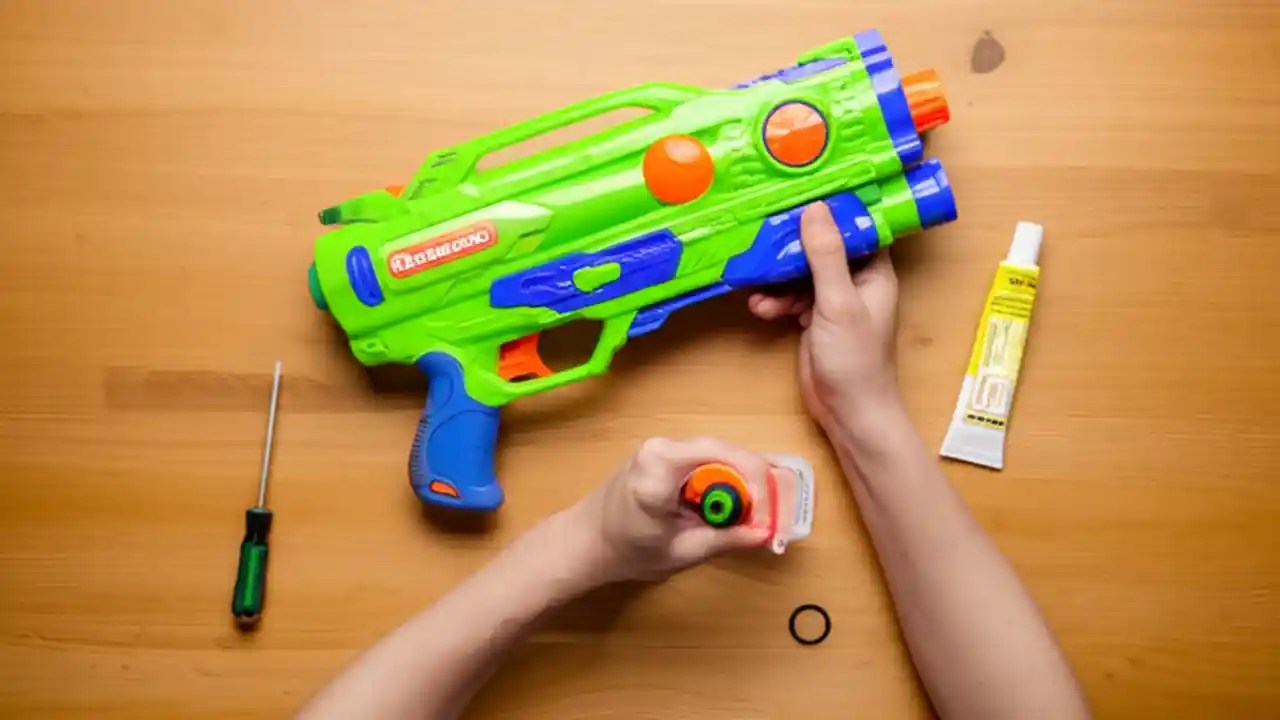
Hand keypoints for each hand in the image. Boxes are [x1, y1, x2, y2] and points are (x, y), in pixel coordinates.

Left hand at [571, 436, 771, 583]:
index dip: (756, 485)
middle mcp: (662, 445)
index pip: (726, 457)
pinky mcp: (665, 454)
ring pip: (721, 454)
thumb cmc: (625, 550)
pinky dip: (727, 479)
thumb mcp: (679, 551)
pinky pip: (707, 459)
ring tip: (757, 514)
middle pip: (727, 452)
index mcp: (661, 465)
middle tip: (769, 517)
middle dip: (755, 484)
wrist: (585, 541)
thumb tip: (765, 533)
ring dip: (743, 482)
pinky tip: (738, 503)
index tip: (764, 520)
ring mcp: (663, 445)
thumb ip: (723, 539)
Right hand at [748, 202, 901, 434]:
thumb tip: (814, 207)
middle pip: (823, 246)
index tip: (803, 190)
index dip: (833, 208)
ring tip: (756, 281)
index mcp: (875, 271)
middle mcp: (856, 280)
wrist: (849, 413)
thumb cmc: (855, 359)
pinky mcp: (814, 319)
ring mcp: (834, 300)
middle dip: (793, 242)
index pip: (857, 227)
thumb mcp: (838, 302)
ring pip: (802, 272)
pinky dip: (775, 300)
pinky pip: (791, 297)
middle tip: (765, 229)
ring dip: (778, 276)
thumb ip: (825, 255)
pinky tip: (760, 306)